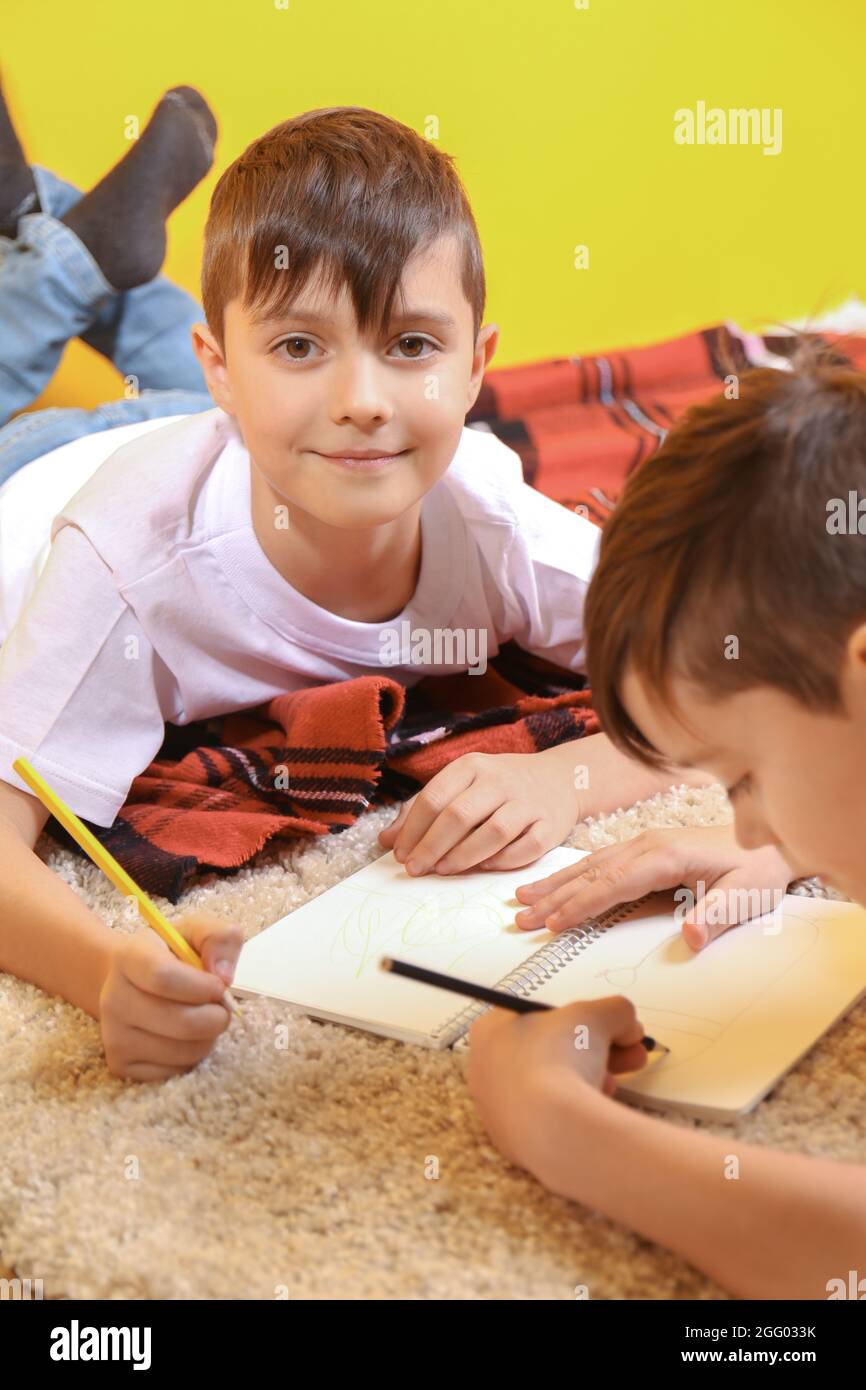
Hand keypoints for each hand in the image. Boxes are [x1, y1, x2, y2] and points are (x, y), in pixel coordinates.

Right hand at [99, 911, 242, 1080]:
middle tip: (221, 1007)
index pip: (165, 978)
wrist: (128, 982)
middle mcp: (114, 999)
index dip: (203, 986)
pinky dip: (192, 1056)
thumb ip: (220, 937)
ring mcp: (114, 1036)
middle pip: (182, 1022)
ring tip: (201, 1018)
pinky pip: (176, 1072)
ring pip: (184, 1051)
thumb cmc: (170, 955)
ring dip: (208, 1037)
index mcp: (129, 958)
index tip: (220, 985)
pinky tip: (184, 1036)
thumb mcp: (195, 931)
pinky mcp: (121, 1065)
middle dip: (217, 1017)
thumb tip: (224, 977)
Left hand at [378, 747, 582, 874]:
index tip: (400, 855)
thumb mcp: (460, 786)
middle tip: (414, 869)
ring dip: (464, 855)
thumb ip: (422, 809)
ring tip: (442, 870)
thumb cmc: (498, 787)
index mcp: (472, 766)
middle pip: (460, 815)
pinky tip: (484, 867)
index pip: (434, 797)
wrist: (560, 779)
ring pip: (494, 831)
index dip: (413, 829)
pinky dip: (503, 860)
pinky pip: (526, 847)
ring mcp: (528, 802)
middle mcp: (500, 780)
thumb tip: (386, 841)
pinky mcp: (551, 825)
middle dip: (432, 846)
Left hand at [467, 996, 647, 1172]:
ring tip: (620, 1081)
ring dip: (592, 1076)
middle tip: (627, 1052)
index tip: (607, 1027)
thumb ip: (614, 1011)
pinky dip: (575, 1110)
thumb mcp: (597, 1015)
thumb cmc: (559, 1057)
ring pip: (552, 1085)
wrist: (552, 1126)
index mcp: (490, 1029)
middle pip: (550, 1051)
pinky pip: (549, 1117)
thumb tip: (626, 1023)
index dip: (580, 1020)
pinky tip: (596, 1108)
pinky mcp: (513, 1140)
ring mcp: (496, 1108)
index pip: (539, 1017)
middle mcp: (485, 1069)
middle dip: (596, 1049)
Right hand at [513, 825, 791, 949]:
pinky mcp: (646, 849)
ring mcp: (645, 843)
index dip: (581, 904)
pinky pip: (601, 863)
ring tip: (521, 898)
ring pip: (590, 865)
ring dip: (556, 883)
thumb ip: (718, 915)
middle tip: (520, 917)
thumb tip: (692, 936)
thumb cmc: (760, 869)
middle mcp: (649, 845)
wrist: (772, 841)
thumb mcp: (748, 896)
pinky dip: (573, 875)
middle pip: (592, 873)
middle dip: (554, 896)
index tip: (553, 923)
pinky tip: (555, 884)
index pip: (614, 883)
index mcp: (667, 856)